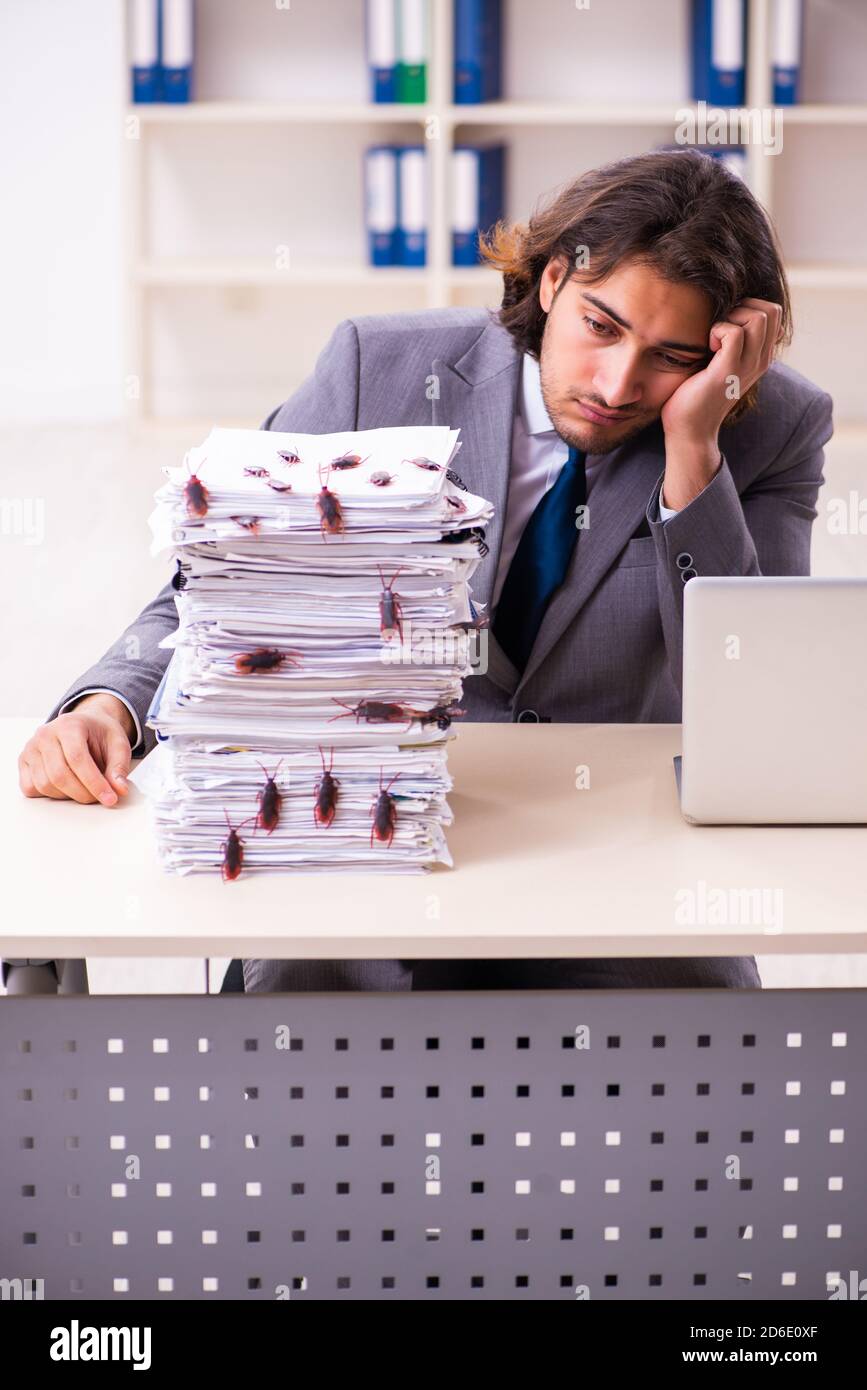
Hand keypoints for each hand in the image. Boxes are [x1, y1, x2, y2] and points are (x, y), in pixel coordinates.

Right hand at [18, 694, 133, 806]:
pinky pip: (31, 788)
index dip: (94, 783)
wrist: (85, 724)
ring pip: (45, 785)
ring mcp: (31, 748)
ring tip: (85, 789)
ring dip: (68, 796)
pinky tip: (66, 788)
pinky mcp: (23, 762)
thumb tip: (119, 789)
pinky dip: (50, 795)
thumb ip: (119, 767)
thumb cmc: (99, 734)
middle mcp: (45, 734)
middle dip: (83, 794)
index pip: (77, 758)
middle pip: (59, 775)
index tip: (110, 799)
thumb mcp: (118, 744)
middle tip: (100, 798)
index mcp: (68, 725)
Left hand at [661, 296, 783, 445]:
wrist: (690, 430)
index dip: (749, 306)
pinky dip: (718, 330)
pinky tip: (707, 346)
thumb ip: (731, 342)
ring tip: (715, 337)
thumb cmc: (697, 394)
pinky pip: (734, 333)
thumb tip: (725, 313)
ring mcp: (748, 366)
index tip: (726, 323)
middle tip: (721, 327)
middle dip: (743, 307)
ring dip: (731, 317)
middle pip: (771, 310)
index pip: (774, 313)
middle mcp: (760, 360)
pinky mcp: (729, 371)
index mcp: (761, 356)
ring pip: (758, 317)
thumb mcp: (721, 362)